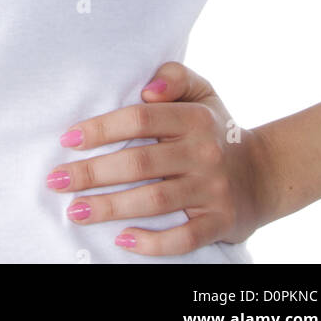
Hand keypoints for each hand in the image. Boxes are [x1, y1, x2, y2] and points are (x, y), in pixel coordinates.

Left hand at [45, 61, 275, 255]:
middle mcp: (203, 152)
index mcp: (194, 118)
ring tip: (75, 211)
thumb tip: (146, 87)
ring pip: (154, 201)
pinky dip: (152, 243)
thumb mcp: (202, 92)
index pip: (140, 119)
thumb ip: (173, 77)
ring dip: (110, 208)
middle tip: (57, 180)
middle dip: (93, 173)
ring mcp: (212, 190)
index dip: (101, 129)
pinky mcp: (218, 223)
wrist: (263, 174)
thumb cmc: (214, 129)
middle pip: (139, 163)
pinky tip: (121, 240)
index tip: (68, 140)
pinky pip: (183, 239)